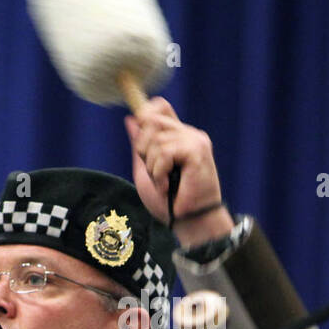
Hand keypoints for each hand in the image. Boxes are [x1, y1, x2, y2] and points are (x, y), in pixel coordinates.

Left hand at [125, 98, 234, 246]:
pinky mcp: (197, 150)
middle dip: (143, 149)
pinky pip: (165, 152)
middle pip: (152, 120)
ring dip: (152, 167)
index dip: (145, 114)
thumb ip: (140, 146)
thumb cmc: (168, 201)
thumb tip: (131, 119)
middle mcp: (188, 134)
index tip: (139, 139)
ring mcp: (194, 140)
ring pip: (156, 140)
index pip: (160, 107)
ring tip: (163, 183)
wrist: (189, 220)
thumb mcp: (147, 170)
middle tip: (154, 173)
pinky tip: (167, 185)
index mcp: (177, 137)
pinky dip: (159, 172)